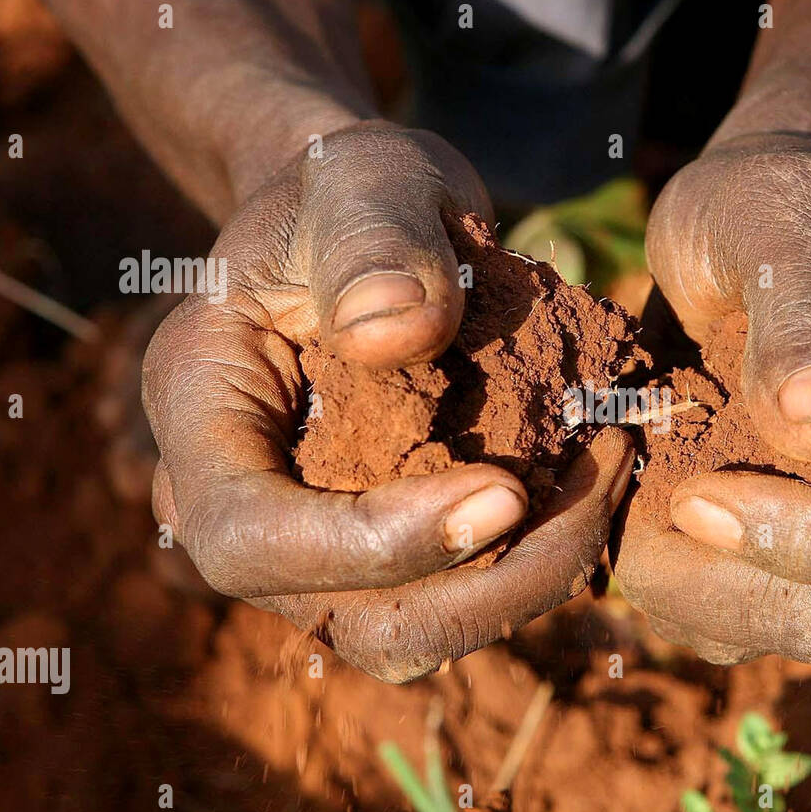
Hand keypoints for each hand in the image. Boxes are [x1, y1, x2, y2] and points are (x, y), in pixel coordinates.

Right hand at [143, 121, 632, 681]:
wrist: (368, 228)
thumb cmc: (354, 192)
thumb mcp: (363, 177)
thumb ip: (372, 238)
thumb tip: (396, 334)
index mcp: (199, 414)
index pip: (250, 537)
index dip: (374, 543)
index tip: (506, 489)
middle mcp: (237, 508)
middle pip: (349, 619)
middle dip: (491, 578)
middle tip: (604, 471)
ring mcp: (311, 549)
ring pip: (416, 634)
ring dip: (531, 577)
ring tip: (610, 466)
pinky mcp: (382, 558)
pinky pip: (458, 603)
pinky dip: (537, 563)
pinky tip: (593, 483)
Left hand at [613, 133, 810, 663]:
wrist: (762, 226)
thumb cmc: (773, 199)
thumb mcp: (776, 216)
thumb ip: (808, 309)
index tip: (698, 496)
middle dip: (744, 578)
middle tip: (638, 513)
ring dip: (705, 593)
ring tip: (629, 510)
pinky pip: (775, 616)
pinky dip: (698, 593)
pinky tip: (649, 521)